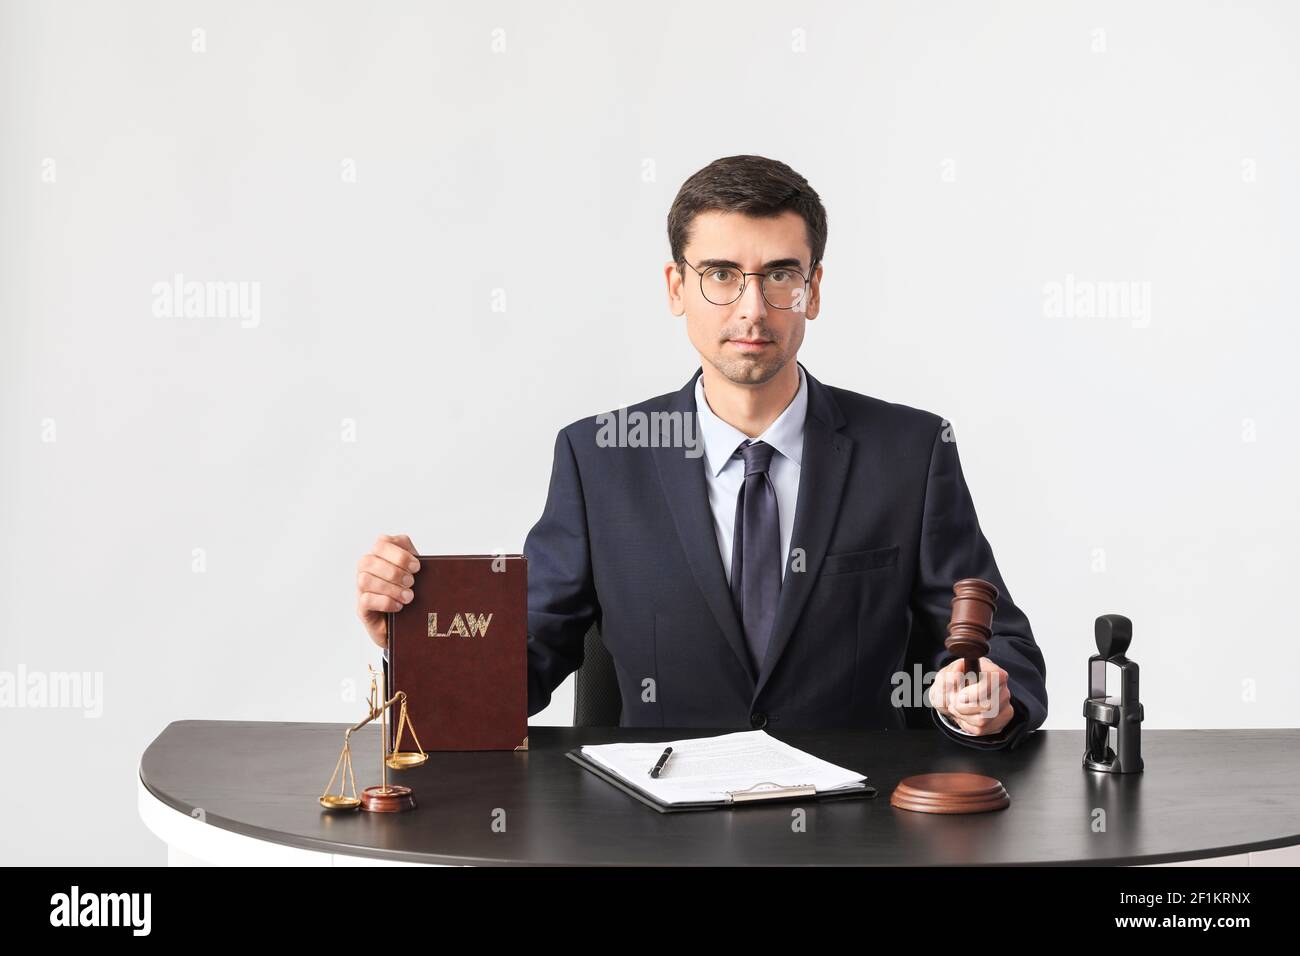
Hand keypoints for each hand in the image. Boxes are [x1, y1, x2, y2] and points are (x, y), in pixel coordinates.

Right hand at [356, 534, 421, 648]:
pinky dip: (385, 602)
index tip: (417, 567)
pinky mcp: (362, 608)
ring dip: (390, 588)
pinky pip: (366, 600)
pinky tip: (399, 606)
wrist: (406, 624)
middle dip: (393, 571)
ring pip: (365, 580)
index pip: (381, 543)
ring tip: (408, 597)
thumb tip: (429, 560)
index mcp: (381, 556)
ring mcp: (361, 589)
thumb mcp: (416, 575)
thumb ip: (416, 561)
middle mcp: (367, 570)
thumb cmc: (410, 594)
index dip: (399, 554)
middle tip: (411, 582)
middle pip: (368, 560)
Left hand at [929, 657, 1013, 735]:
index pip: (995, 679)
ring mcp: (1005, 703)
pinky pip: (983, 729)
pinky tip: (965, 716)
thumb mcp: (943, 677)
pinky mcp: (1002, 718)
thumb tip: (955, 676)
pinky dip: (968, 725)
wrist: (951, 698)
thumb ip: (947, 676)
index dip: (976, 691)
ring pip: (984, 720)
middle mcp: (1002, 686)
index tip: (960, 695)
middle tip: (953, 702)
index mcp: (990, 669)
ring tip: (957, 709)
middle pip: (988, 705)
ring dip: (964, 716)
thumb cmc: (950, 685)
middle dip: (963, 708)